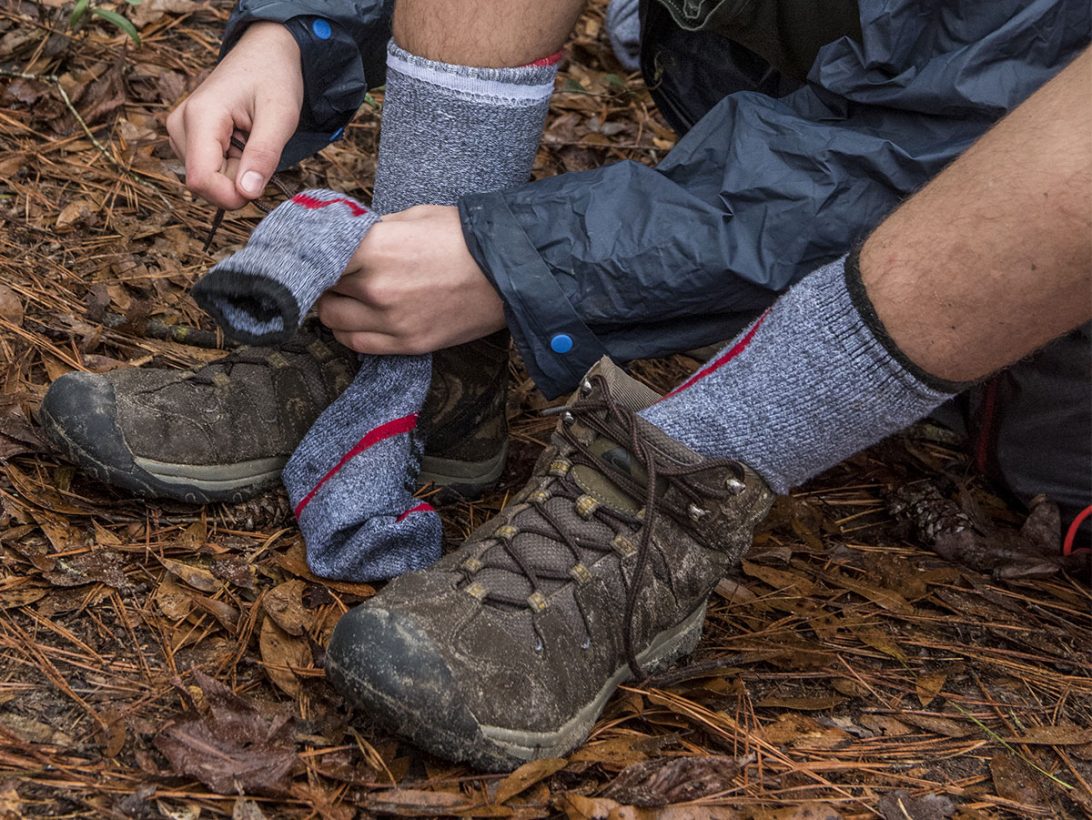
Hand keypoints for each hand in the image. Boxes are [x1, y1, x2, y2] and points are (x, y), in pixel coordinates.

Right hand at [166, 22, 302, 209]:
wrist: (264, 53)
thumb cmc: (274, 78)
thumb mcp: (280, 116)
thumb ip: (264, 155)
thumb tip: (246, 193)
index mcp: (200, 116)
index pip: (200, 179)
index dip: (231, 195)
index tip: (260, 186)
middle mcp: (180, 124)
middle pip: (203, 183)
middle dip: (236, 182)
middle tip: (260, 152)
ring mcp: (179, 130)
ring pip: (205, 180)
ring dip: (235, 174)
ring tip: (251, 141)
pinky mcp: (186, 136)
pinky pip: (207, 169)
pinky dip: (230, 166)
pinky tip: (241, 143)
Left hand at [317, 205, 506, 353]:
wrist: (509, 273)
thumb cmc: (464, 238)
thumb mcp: (413, 217)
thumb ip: (373, 232)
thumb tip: (345, 239)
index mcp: (375, 249)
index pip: (315, 255)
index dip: (310, 253)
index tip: (308, 251)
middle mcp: (377, 288)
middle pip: (321, 287)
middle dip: (322, 278)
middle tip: (333, 271)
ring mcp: (392, 321)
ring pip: (331, 319)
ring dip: (331, 306)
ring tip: (345, 295)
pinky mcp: (408, 344)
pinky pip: (356, 343)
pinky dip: (348, 331)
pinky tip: (356, 317)